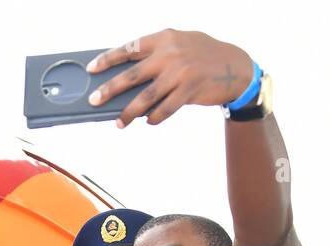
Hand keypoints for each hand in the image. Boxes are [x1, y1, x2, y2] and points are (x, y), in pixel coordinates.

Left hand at [88, 29, 253, 127]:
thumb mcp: (180, 44)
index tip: (92, 69)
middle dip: (110, 89)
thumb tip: (128, 78)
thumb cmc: (202, 56)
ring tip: (119, 123)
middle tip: (94, 100)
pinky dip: (154, 117)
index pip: (129, 48)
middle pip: (132, 75)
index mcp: (164, 38)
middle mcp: (170, 54)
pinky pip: (165, 108)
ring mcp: (180, 73)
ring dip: (129, 112)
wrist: (235, 66)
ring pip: (146, 97)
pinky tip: (148, 120)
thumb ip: (157, 55)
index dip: (108, 59)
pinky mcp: (189, 90)